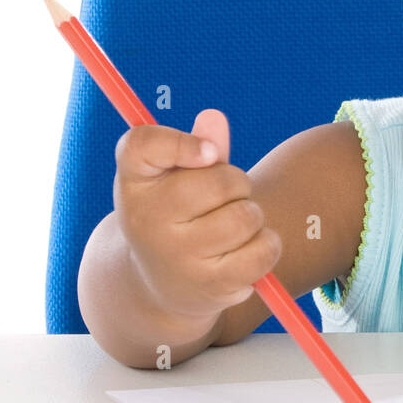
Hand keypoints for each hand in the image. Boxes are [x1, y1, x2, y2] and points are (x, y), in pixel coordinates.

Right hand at [114, 108, 281, 319]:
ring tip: (232, 226)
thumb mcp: (176, 176)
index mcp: (134, 181)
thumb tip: (214, 118)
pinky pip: (263, 249)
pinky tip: (248, 248)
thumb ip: (200, 144)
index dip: (181, 142)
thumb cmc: (177, 214)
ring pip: (246, 216)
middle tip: (224, 198)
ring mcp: (177, 255)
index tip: (209, 154)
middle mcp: (146, 220)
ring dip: (252, 216)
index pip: (142, 145)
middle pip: (221, 181)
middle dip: (237, 183)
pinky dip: (268, 244)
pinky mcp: (210, 284)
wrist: (164, 283)